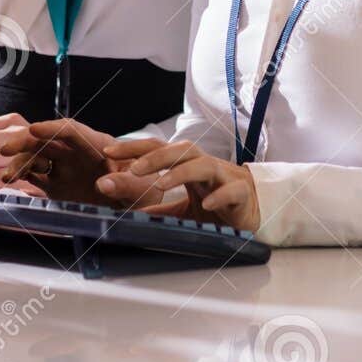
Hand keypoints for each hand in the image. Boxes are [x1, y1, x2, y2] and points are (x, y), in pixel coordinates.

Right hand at [0, 120, 167, 207]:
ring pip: (37, 157)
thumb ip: (125, 184)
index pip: (72, 130)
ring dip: (20, 163)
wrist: (141, 206)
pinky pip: (36, 175)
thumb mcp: (144, 188)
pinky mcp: (58, 184)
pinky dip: (22, 176)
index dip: (52, 128)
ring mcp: (66, 167)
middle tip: (6, 149)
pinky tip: (11, 182)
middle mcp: (78, 153)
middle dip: (25, 142)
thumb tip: (103, 184)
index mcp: (99, 145)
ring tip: (7, 177)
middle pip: (48, 140)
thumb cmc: (146, 189)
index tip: (33, 129)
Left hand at [98, 139, 260, 232]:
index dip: (134, 148)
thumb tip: (130, 213)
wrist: (253, 211)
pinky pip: (230, 190)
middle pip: (179, 150)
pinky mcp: (240, 193)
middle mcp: (203, 164)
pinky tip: (205, 204)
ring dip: (180, 172)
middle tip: (132, 170)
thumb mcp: (182, 209)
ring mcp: (223, 176)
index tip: (108, 151)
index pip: (158, 149)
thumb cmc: (216, 204)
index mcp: (186, 164)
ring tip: (160, 184)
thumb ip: (159, 209)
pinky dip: (218, 196)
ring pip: (202, 164)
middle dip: (154, 157)